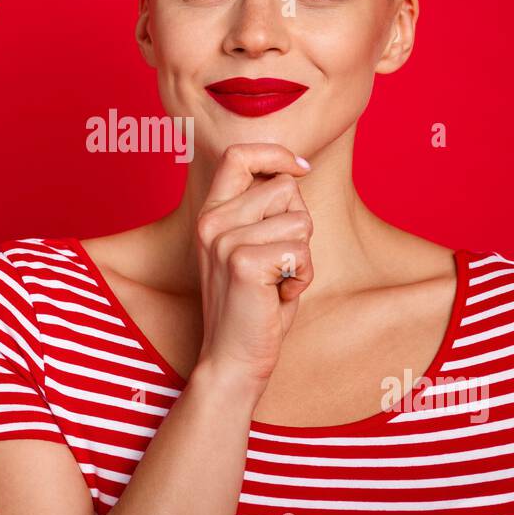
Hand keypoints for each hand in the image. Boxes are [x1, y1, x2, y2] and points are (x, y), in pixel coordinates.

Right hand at [193, 143, 313, 389]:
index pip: (239, 155)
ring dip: (302, 256)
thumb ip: (264, 212)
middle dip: (299, 224)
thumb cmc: (254, 307)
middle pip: (284, 188)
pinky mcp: (242, 262)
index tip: (300, 169)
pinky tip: (279, 295)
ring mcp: (223, 241)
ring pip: (299, 221)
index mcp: (210, 214)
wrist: (233, 360)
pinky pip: (301, 251)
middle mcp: (211, 222)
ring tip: (277, 282)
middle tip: (278, 263)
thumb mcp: (254, 249)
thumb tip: (293, 174)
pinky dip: (302, 277)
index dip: (276, 154)